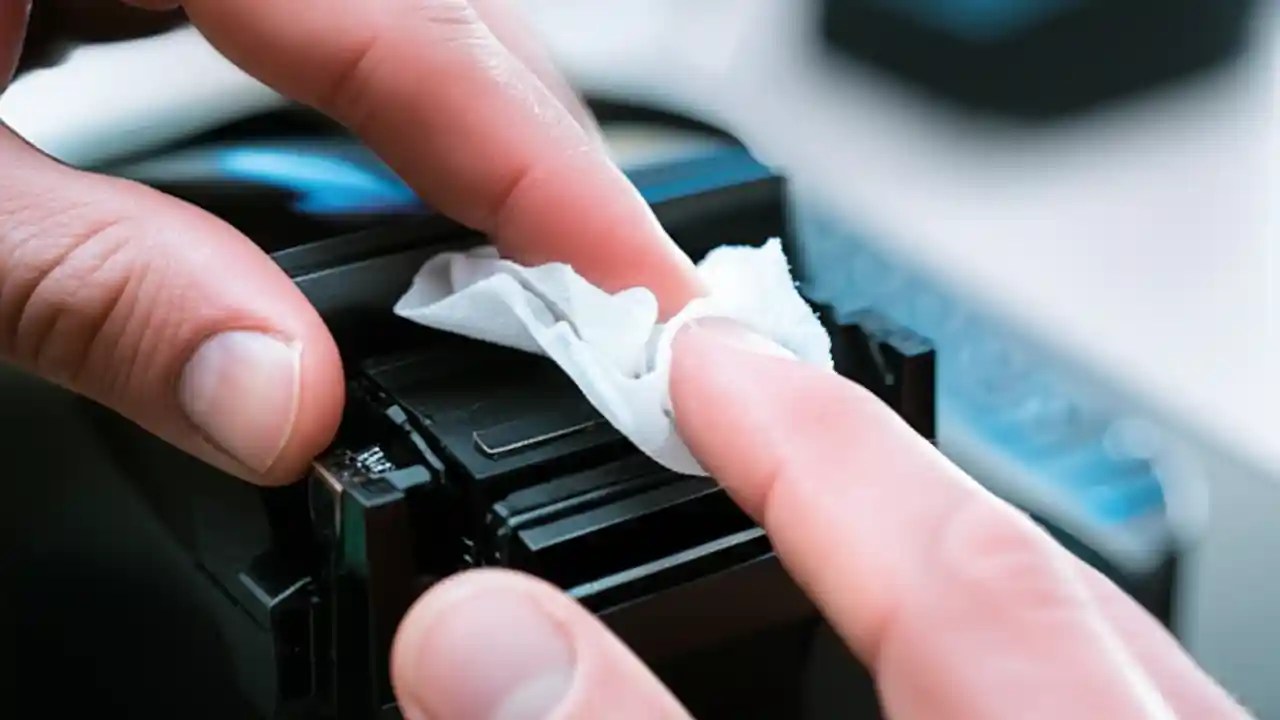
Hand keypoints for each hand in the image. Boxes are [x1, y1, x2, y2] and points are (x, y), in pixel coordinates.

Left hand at [0, 0, 700, 483]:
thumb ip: (95, 292)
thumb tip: (279, 398)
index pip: (409, 26)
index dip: (546, 167)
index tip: (642, 288)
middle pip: (438, 14)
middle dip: (541, 161)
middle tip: (610, 305)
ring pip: (397, 24)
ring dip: (479, 144)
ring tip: (535, 267)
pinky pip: (331, 37)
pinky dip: (397, 125)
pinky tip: (414, 201)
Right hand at [390, 321, 1251, 718]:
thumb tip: (477, 647)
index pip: (953, 575)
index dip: (810, 446)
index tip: (702, 359)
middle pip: (1038, 583)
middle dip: (878, 475)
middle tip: (749, 406)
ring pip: (1085, 644)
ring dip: (938, 563)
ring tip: (820, 504)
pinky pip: (1085, 704)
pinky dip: (983, 654)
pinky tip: (907, 665)